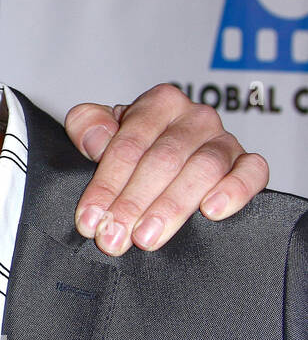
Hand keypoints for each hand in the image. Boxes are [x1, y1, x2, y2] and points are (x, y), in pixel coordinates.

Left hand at [64, 84, 268, 255]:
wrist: (164, 160)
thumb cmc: (132, 146)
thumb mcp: (100, 130)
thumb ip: (87, 126)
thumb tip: (96, 140)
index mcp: (158, 103)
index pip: (129, 145)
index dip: (107, 183)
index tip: (90, 218)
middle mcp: (195, 117)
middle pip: (163, 160)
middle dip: (134, 203)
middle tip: (114, 236)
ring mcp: (224, 140)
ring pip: (203, 169)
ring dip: (172, 206)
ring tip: (147, 237)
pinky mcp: (249, 163)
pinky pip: (252, 172)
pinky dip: (235, 190)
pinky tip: (212, 211)